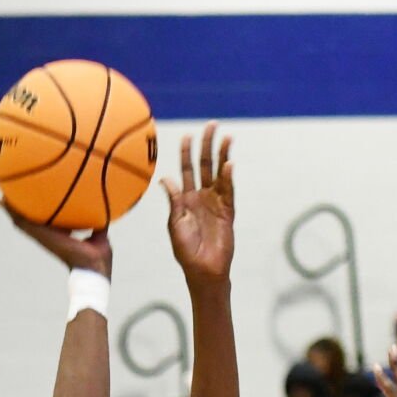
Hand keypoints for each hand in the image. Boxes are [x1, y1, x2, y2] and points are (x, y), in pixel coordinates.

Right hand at [2, 207, 111, 278]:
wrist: (92, 268)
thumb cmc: (98, 259)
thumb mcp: (100, 234)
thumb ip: (100, 223)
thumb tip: (106, 209)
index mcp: (62, 237)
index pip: (50, 223)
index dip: (42, 214)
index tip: (33, 203)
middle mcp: (51, 238)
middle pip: (34, 222)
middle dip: (22, 212)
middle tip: (8, 200)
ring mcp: (45, 238)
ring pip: (25, 223)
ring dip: (12, 212)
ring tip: (1, 201)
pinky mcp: (43, 237)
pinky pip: (26, 223)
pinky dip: (15, 214)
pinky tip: (4, 204)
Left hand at [163, 123, 233, 287]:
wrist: (203, 271)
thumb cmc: (185, 251)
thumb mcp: (175, 225)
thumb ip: (174, 202)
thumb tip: (166, 179)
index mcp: (186, 199)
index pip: (187, 169)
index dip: (186, 152)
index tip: (187, 135)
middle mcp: (202, 197)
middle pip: (205, 165)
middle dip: (208, 145)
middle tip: (212, 125)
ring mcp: (216, 203)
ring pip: (220, 174)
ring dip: (223, 156)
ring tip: (227, 138)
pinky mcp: (228, 213)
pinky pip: (229, 192)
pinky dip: (229, 178)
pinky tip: (229, 165)